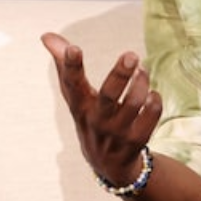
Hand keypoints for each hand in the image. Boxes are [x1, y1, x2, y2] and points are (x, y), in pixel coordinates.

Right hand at [41, 32, 162, 185]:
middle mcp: (97, 121)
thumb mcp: (76, 97)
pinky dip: (154, 99)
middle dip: (120, 74)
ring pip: (134, 102)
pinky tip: (152, 94)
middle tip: (131, 55)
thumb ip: (63, 64)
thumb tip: (46, 35)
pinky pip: (152, 114)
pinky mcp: (137, 140)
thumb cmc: (91, 118)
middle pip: (108, 95)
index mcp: (80, 106)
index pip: (72, 85)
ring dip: (142, 82)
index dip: (71, 66)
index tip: (74, 48)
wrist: (108, 165)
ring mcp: (118, 133)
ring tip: (142, 70)